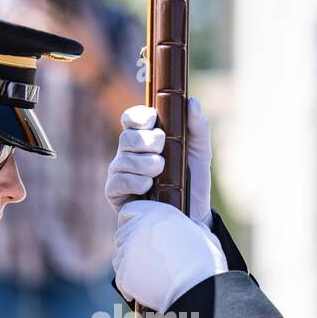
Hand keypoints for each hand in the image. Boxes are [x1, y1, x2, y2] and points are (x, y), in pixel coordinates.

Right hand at [105, 97, 212, 225]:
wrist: (192, 216)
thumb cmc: (193, 182)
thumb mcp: (200, 152)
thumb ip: (198, 127)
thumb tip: (191, 101)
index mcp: (144, 138)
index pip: (131, 119)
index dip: (138, 116)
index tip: (153, 120)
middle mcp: (129, 153)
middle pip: (126, 137)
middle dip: (146, 140)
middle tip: (162, 148)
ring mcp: (121, 173)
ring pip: (123, 158)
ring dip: (145, 163)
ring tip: (160, 171)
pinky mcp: (116, 193)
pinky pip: (118, 180)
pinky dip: (135, 181)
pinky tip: (148, 186)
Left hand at [112, 200, 227, 310]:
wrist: (197, 287)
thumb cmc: (205, 263)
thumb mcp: (202, 235)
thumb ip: (191, 227)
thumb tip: (192, 227)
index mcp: (158, 213)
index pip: (129, 211)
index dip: (132, 224)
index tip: (140, 236)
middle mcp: (140, 226)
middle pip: (121, 235)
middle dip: (130, 248)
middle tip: (145, 261)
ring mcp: (129, 248)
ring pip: (118, 257)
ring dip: (129, 267)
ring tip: (147, 278)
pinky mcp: (124, 270)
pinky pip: (120, 279)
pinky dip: (129, 287)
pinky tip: (142, 292)